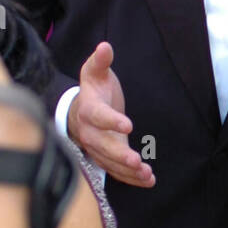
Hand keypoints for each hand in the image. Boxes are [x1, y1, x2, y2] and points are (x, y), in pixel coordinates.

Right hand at [68, 42, 154, 186]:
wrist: (79, 111)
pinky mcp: (105, 158)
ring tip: (146, 174)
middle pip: (102, 146)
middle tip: (136, 161)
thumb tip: (105, 47)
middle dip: (119, 155)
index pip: (98, 116)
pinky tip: (148, 181)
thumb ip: (101, 61)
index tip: (128, 125)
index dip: (112, 121)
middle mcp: (89, 133)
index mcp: (89, 109)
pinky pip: (116, 171)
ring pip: (110, 163)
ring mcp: (96, 148)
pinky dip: (131, 178)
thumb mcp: (95, 72)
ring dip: (128, 171)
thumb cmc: (93, 89)